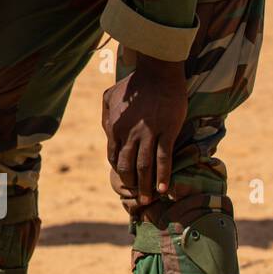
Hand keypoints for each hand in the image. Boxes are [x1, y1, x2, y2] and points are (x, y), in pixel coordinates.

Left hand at [103, 52, 187, 207]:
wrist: (158, 73)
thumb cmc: (134, 85)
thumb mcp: (109, 97)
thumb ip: (106, 116)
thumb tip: (106, 131)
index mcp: (114, 127)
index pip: (114, 157)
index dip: (120, 172)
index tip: (126, 181)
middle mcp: (129, 134)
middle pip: (127, 166)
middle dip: (131, 184)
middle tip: (137, 198)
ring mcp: (148, 134)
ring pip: (144, 166)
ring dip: (145, 186)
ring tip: (149, 200)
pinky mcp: (166, 132)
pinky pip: (163, 158)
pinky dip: (163, 176)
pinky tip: (163, 190)